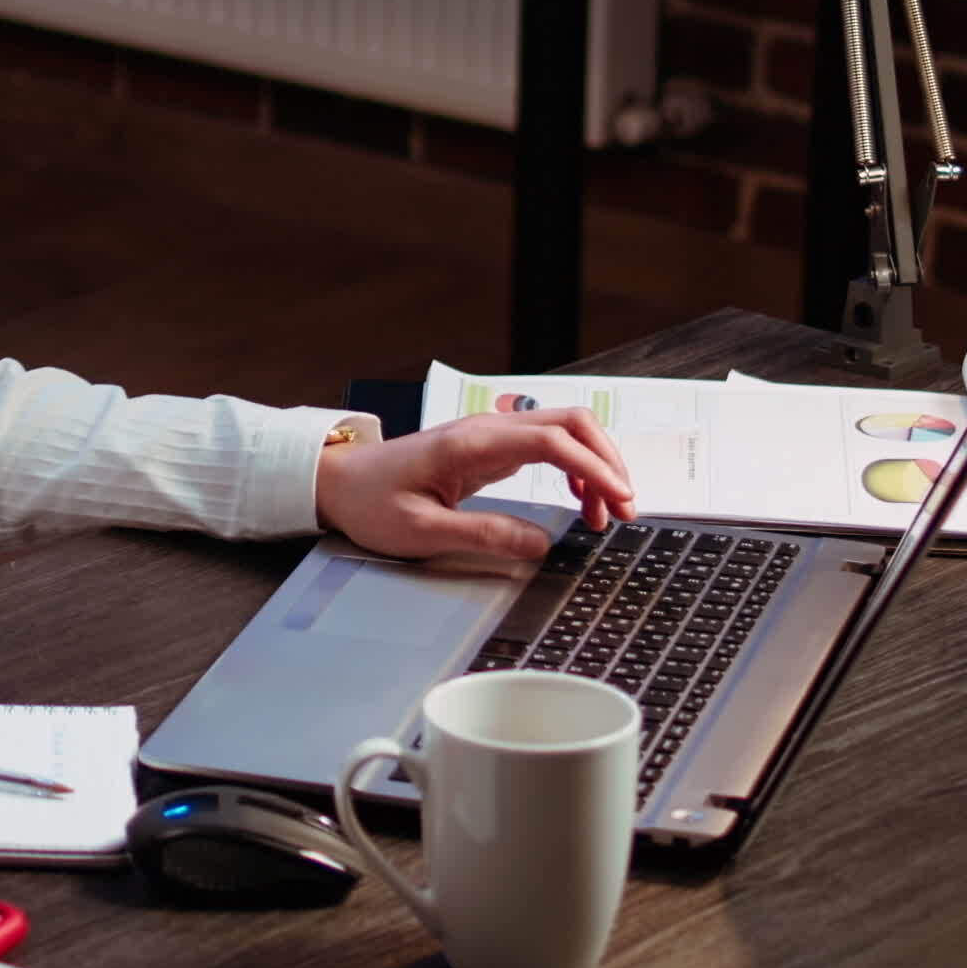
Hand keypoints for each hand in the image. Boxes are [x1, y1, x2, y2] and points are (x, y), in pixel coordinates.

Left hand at [314, 409, 639, 563]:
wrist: (339, 482)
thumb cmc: (373, 502)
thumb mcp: (422, 531)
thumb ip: (483, 535)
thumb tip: (541, 544)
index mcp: (474, 443)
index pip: (554, 441)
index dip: (595, 469)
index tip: (622, 502)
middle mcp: (489, 429)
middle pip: (571, 423)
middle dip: (608, 460)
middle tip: (626, 510)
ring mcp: (491, 435)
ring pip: (565, 432)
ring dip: (595, 466)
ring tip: (606, 516)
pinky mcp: (490, 448)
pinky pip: (547, 447)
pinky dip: (575, 469)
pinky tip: (581, 502)